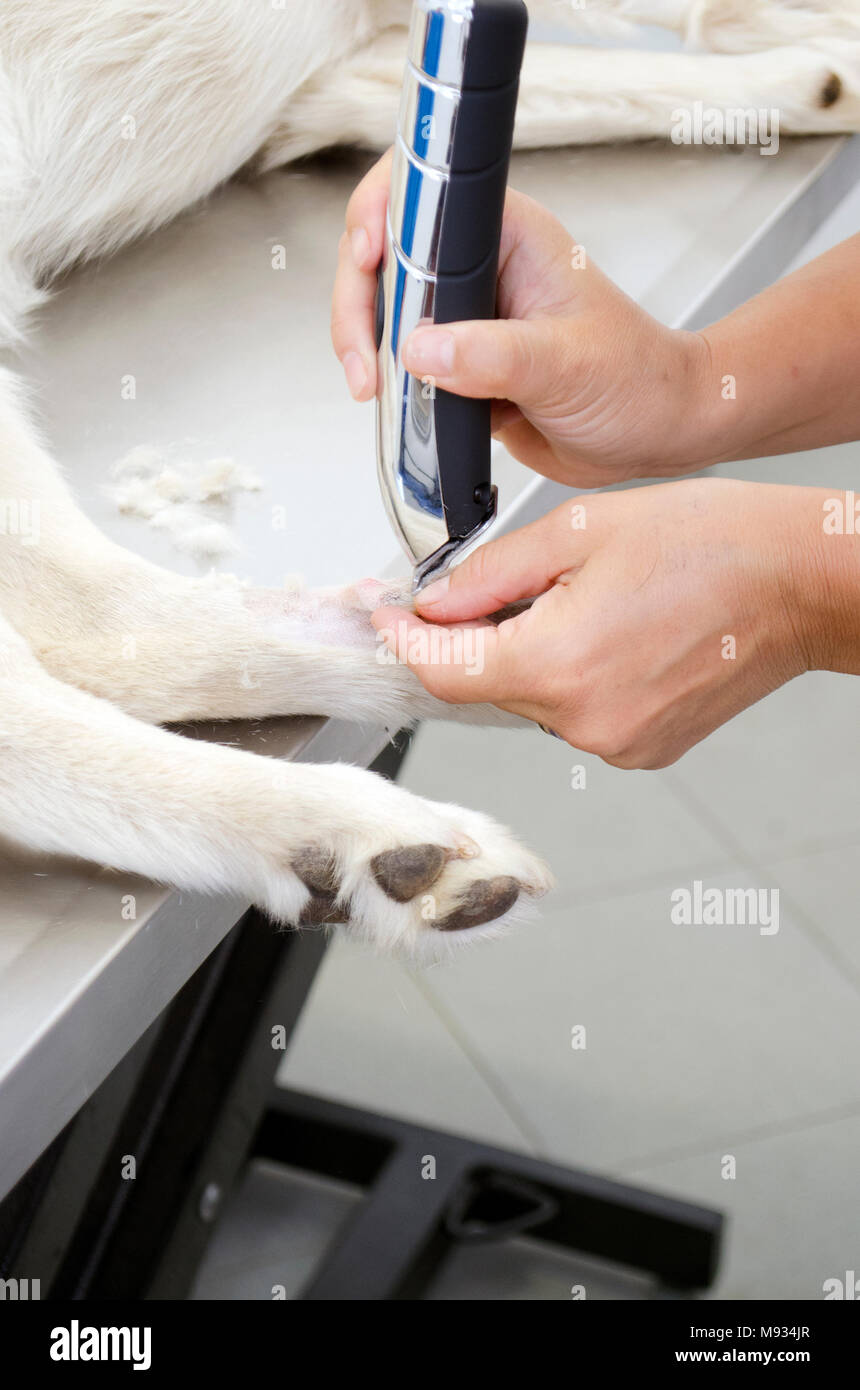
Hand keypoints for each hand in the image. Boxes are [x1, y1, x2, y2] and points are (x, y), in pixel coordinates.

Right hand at [332, 151, 708, 487]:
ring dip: (371, 352)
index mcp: (509, 234)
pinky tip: (403, 409)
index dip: (380, 218)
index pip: (422, 196)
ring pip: (387, 316)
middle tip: (366, 366)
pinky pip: (405, 365)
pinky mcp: (460, 363)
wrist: (655, 433)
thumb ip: (493, 356)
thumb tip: (421, 350)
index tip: (367, 261)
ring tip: (377, 392)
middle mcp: (480, 267)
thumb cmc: (637, 379)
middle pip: (385, 260)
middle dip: (360, 308)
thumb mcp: (566, 364)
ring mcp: (466, 316)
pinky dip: (392, 387)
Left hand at [371, 479, 858, 767]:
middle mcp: (584, 720)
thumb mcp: (579, 531)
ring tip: (583, 600)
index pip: (442, 671)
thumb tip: (433, 604)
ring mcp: (617, 744)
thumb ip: (490, 575)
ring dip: (529, 655)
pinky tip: (610, 632)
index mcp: (560, 662)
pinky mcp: (641, 750)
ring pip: (531, 699)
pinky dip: (571, 677)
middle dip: (475, 637)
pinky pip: (575, 715)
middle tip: (501, 585)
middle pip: (486, 685)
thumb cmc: (711, 543)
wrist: (798, 583)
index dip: (402, 641)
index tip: (385, 614)